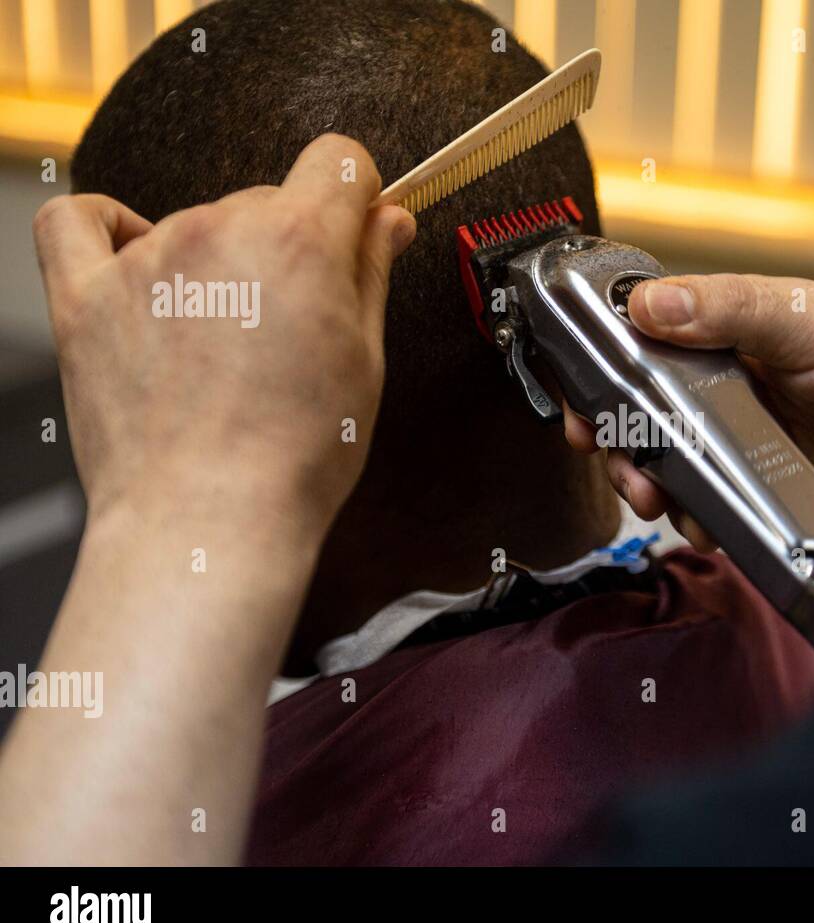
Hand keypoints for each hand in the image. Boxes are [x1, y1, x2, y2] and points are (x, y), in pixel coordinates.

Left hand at [33, 133, 415, 535]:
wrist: (209, 521)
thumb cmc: (295, 459)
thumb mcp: (364, 361)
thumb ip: (370, 273)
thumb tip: (385, 219)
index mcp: (301, 242)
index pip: (337, 160)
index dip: (354, 194)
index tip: (354, 229)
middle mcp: (221, 231)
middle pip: (270, 201)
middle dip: (290, 249)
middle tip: (293, 328)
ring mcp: (146, 259)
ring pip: (197, 224)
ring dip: (220, 266)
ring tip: (225, 351)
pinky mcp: (85, 295)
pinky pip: (77, 223)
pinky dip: (110, 228)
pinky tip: (138, 262)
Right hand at [564, 273, 813, 546]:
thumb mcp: (812, 322)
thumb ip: (734, 308)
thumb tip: (649, 303)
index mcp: (724, 334)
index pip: (639, 339)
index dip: (599, 363)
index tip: (577, 387)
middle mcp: (718, 390)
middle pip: (635, 411)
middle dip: (610, 435)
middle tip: (603, 449)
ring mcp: (731, 445)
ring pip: (659, 465)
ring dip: (641, 482)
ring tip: (652, 496)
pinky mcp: (750, 494)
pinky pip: (700, 509)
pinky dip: (690, 519)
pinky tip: (703, 522)